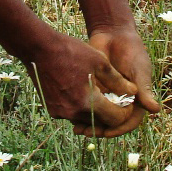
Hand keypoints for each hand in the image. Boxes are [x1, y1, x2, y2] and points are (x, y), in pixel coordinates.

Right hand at [20, 30, 143, 135]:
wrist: (39, 49)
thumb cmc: (71, 52)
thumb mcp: (99, 62)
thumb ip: (118, 81)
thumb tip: (133, 93)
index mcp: (87, 101)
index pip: (114, 119)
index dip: (124, 113)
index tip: (127, 103)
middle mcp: (72, 112)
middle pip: (99, 121)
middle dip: (110, 112)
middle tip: (115, 98)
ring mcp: (60, 113)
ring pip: (85, 118)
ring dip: (95, 110)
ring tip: (100, 93)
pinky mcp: (51, 109)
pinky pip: (72, 113)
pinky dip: (80, 107)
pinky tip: (82, 91)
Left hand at [78, 25, 160, 137]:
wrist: (114, 35)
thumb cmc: (133, 51)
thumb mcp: (139, 71)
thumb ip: (144, 90)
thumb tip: (155, 110)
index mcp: (136, 101)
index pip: (128, 122)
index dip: (118, 129)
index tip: (106, 132)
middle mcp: (120, 102)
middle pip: (110, 122)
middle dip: (99, 129)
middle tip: (87, 132)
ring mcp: (106, 96)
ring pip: (97, 115)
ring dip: (88, 123)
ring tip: (77, 128)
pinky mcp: (93, 89)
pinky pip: (87, 103)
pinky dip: (80, 110)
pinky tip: (69, 113)